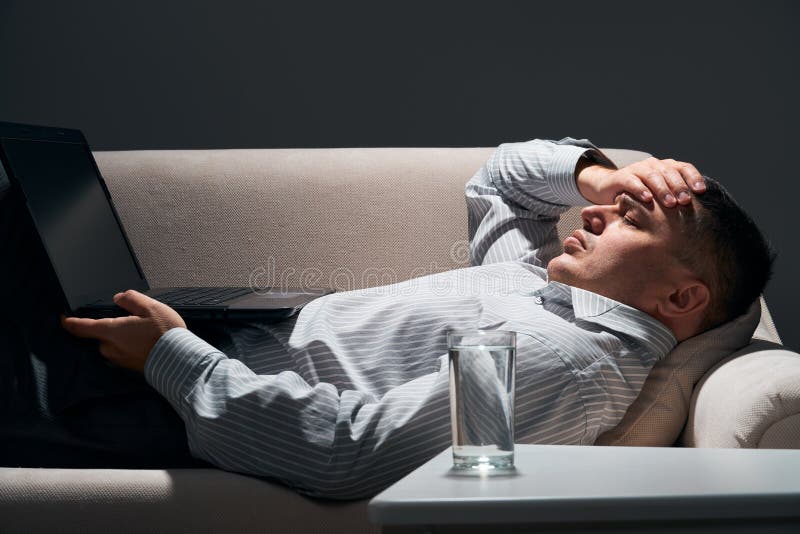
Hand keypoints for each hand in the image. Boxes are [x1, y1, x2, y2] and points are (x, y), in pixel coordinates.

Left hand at [61, 289, 186, 372]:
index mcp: (111, 331)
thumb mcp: (150, 307)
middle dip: (112, 328)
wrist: (180, 360)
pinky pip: (123, 354)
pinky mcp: (129, 368)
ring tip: (145, 333)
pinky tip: (148, 343)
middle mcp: (110, 347)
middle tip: (133, 321)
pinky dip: (131, 348)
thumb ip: (131, 299)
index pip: (82, 327)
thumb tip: (119, 297)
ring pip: (112, 345)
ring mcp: (119, 360)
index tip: (64, 319)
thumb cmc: (165, 333)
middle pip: (101, 335)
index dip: (70, 322)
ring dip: (122, 338)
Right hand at [576, 156, 705, 207]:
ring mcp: (637, 169)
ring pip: (653, 176)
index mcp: (665, 167)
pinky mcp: (622, 177)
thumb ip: (674, 197)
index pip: (684, 167)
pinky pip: (633, 182)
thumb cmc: (639, 196)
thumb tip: (700, 211)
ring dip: (662, 190)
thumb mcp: (658, 195)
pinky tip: (647, 199)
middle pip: (669, 172)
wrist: (608, 188)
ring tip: (669, 203)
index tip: (701, 191)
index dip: (693, 177)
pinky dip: (641, 189)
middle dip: (679, 187)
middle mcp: (653, 165)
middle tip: (685, 201)